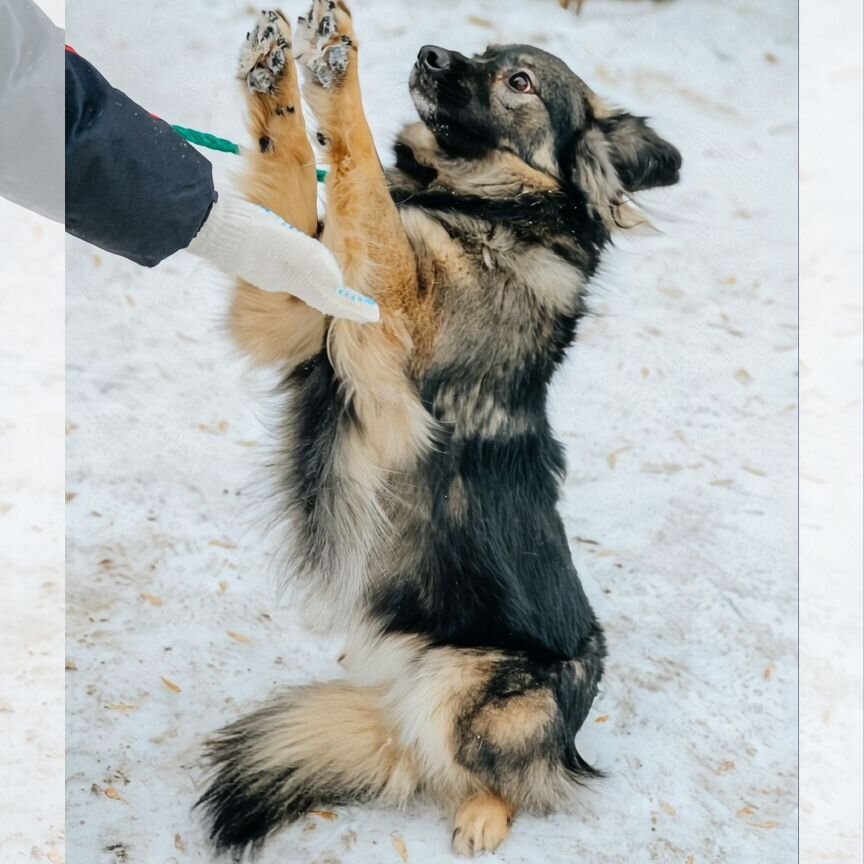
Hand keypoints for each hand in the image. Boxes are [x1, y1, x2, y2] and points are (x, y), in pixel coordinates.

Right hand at [186, 192, 378, 322]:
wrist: (208, 226)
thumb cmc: (247, 234)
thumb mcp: (283, 243)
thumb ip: (310, 260)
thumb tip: (338, 282)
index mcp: (294, 280)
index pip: (330, 299)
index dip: (352, 308)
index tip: (374, 316)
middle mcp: (283, 280)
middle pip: (320, 297)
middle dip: (341, 303)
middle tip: (363, 308)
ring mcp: (270, 271)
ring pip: (306, 286)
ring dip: (326, 291)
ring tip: (342, 292)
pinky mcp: (259, 259)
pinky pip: (292, 272)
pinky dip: (307, 274)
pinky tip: (306, 265)